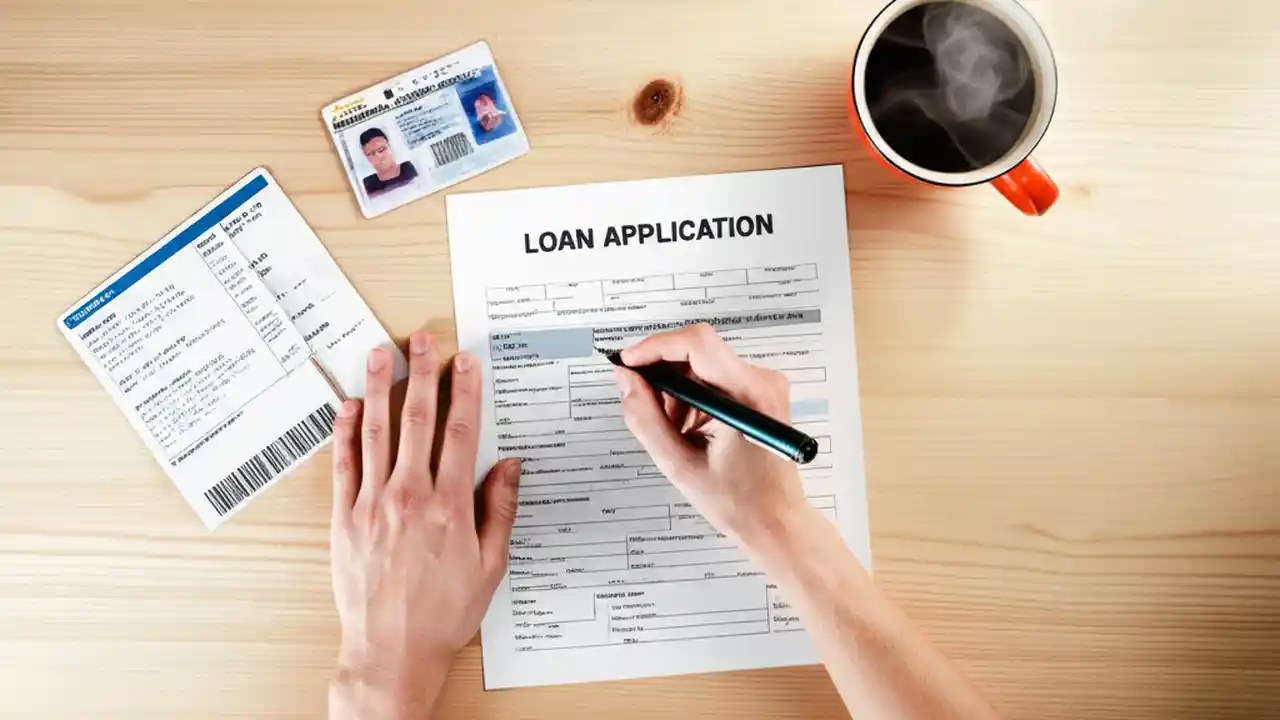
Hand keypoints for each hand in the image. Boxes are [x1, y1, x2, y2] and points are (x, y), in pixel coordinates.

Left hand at [329, 331, 519, 719]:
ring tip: (382, 355)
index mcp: (450, 507)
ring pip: (376, 432)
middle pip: (418, 420)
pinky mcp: (344, 519)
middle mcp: (409, 497)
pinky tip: (350, 407)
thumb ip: (499, 510)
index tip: (465, 362)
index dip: (464, 391)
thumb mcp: (490, 565)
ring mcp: (372, 505)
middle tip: (423, 340)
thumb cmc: (443, 614)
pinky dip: (346, 432)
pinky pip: (343, 464)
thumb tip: (508, 467)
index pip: (460, 433)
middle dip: (423, 374)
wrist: (392, 651)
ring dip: (381, 388)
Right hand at [612, 324, 810, 549]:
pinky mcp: (758, 391)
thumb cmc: (740, 501)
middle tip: (649, 412)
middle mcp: (761, 380)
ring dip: (677, 392)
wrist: (776, 520)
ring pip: (701, 365)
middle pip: (696, 352)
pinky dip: (692, 398)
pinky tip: (692, 429)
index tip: (627, 363)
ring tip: (676, 432)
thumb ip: (645, 418)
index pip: (697, 344)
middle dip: (663, 378)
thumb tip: (625, 380)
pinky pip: (713, 377)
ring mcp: (763, 384)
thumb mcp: (679, 464)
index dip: (655, 347)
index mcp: (748, 395)